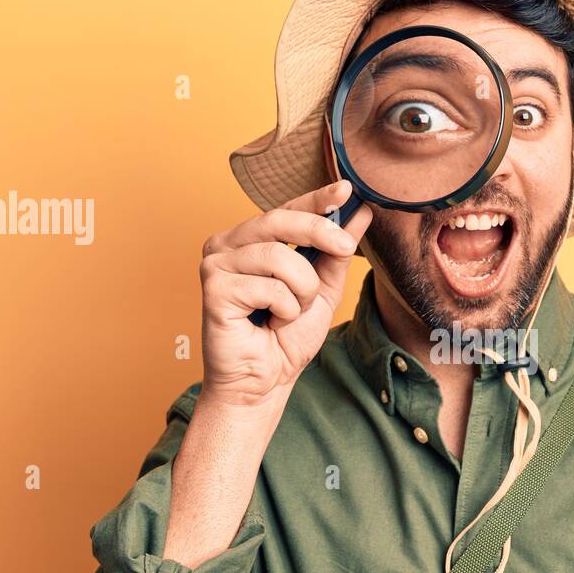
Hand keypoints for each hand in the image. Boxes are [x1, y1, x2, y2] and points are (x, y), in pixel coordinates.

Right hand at [198, 179, 372, 406]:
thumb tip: (360, 212)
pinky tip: (269, 324)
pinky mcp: (213, 288)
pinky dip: (284, 311)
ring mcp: (216, 263)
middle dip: (321, 232)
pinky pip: (270, 287)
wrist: (265, 383)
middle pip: (280, 220)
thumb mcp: (323, 289)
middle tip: (345, 247)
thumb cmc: (285, 338)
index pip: (287, 209)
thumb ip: (337, 252)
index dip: (317, 199)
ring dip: (302, 292)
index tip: (347, 190)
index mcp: (251, 240)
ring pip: (281, 257)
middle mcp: (227, 244)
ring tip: (289, 313)